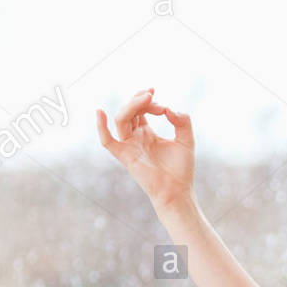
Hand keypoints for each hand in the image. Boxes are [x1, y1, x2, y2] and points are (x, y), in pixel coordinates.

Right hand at [96, 87, 195, 212]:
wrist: (178, 191)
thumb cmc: (181, 169)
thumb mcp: (186, 140)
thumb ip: (182, 121)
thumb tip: (168, 108)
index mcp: (147, 133)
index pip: (140, 109)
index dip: (147, 100)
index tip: (159, 97)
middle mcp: (135, 138)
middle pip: (129, 111)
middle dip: (140, 100)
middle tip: (152, 95)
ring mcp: (129, 146)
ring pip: (122, 119)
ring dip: (132, 106)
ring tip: (147, 99)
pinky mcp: (125, 156)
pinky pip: (107, 141)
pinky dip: (101, 127)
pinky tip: (100, 112)